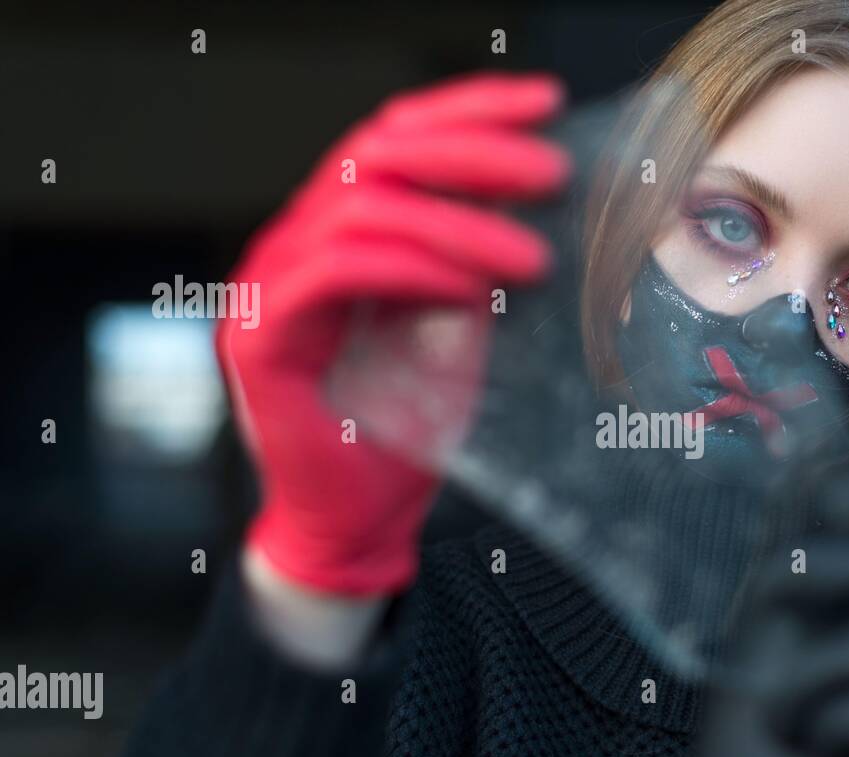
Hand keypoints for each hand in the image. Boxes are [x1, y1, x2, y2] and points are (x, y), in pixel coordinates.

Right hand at [218, 72, 570, 595]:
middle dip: (473, 152)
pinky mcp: (261, 336)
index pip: (391, 138)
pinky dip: (413, 268)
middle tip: (551, 173)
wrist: (359, 523)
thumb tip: (526, 185)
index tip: (545, 105)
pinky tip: (474, 290)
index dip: (467, 110)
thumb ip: (471, 256)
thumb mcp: (456, 323)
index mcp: (333, 233)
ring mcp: (268, 286)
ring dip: (458, 225)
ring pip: (360, 206)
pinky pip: (338, 269)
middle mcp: (292, 245)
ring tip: (534, 262)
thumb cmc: (406, 430)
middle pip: (375, 152)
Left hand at [648, 466, 848, 756]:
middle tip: (769, 610)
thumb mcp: (787, 586)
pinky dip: (820, 722)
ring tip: (784, 708)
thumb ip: (824, 513)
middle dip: (825, 574)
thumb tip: (827, 418)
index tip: (825, 509)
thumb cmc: (759, 692)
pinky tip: (813, 750)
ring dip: (801, 670)